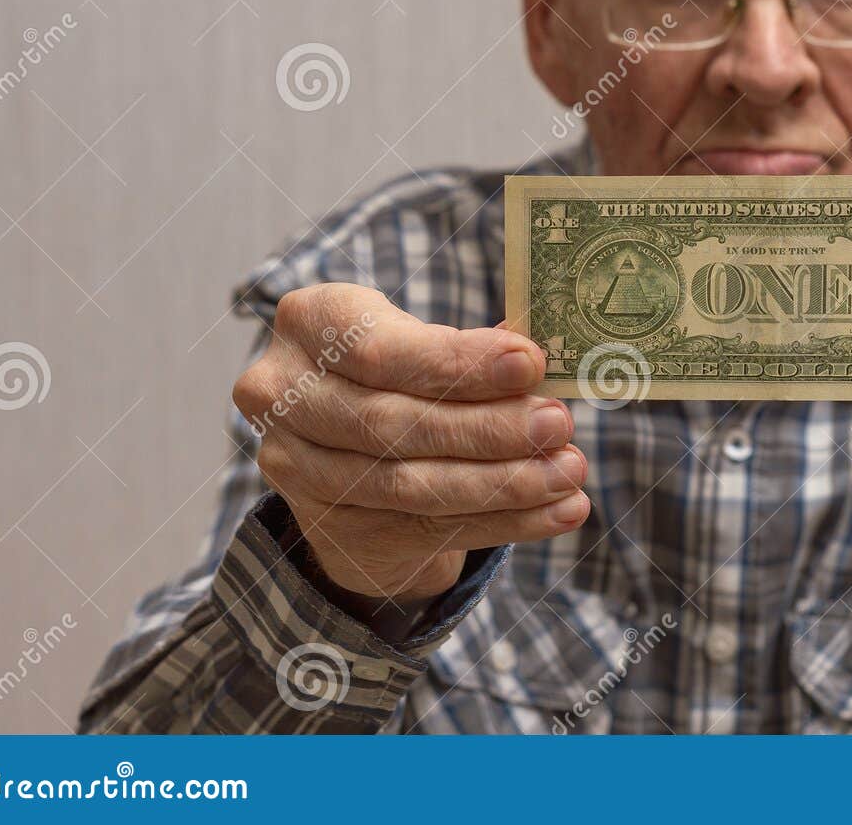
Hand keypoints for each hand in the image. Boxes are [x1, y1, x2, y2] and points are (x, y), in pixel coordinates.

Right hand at [232, 283, 587, 604]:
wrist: (348, 442)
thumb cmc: (402, 367)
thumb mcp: (422, 337)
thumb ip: (472, 348)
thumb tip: (541, 364)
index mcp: (308, 322)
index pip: (379, 349)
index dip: (456, 362)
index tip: (530, 363)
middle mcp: (283, 396)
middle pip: (393, 422)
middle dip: (488, 427)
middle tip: (558, 424)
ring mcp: (298, 469)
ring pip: (410, 485)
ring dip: (503, 482)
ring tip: (568, 470)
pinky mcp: (332, 527)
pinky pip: (429, 529)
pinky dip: (506, 522)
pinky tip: (559, 510)